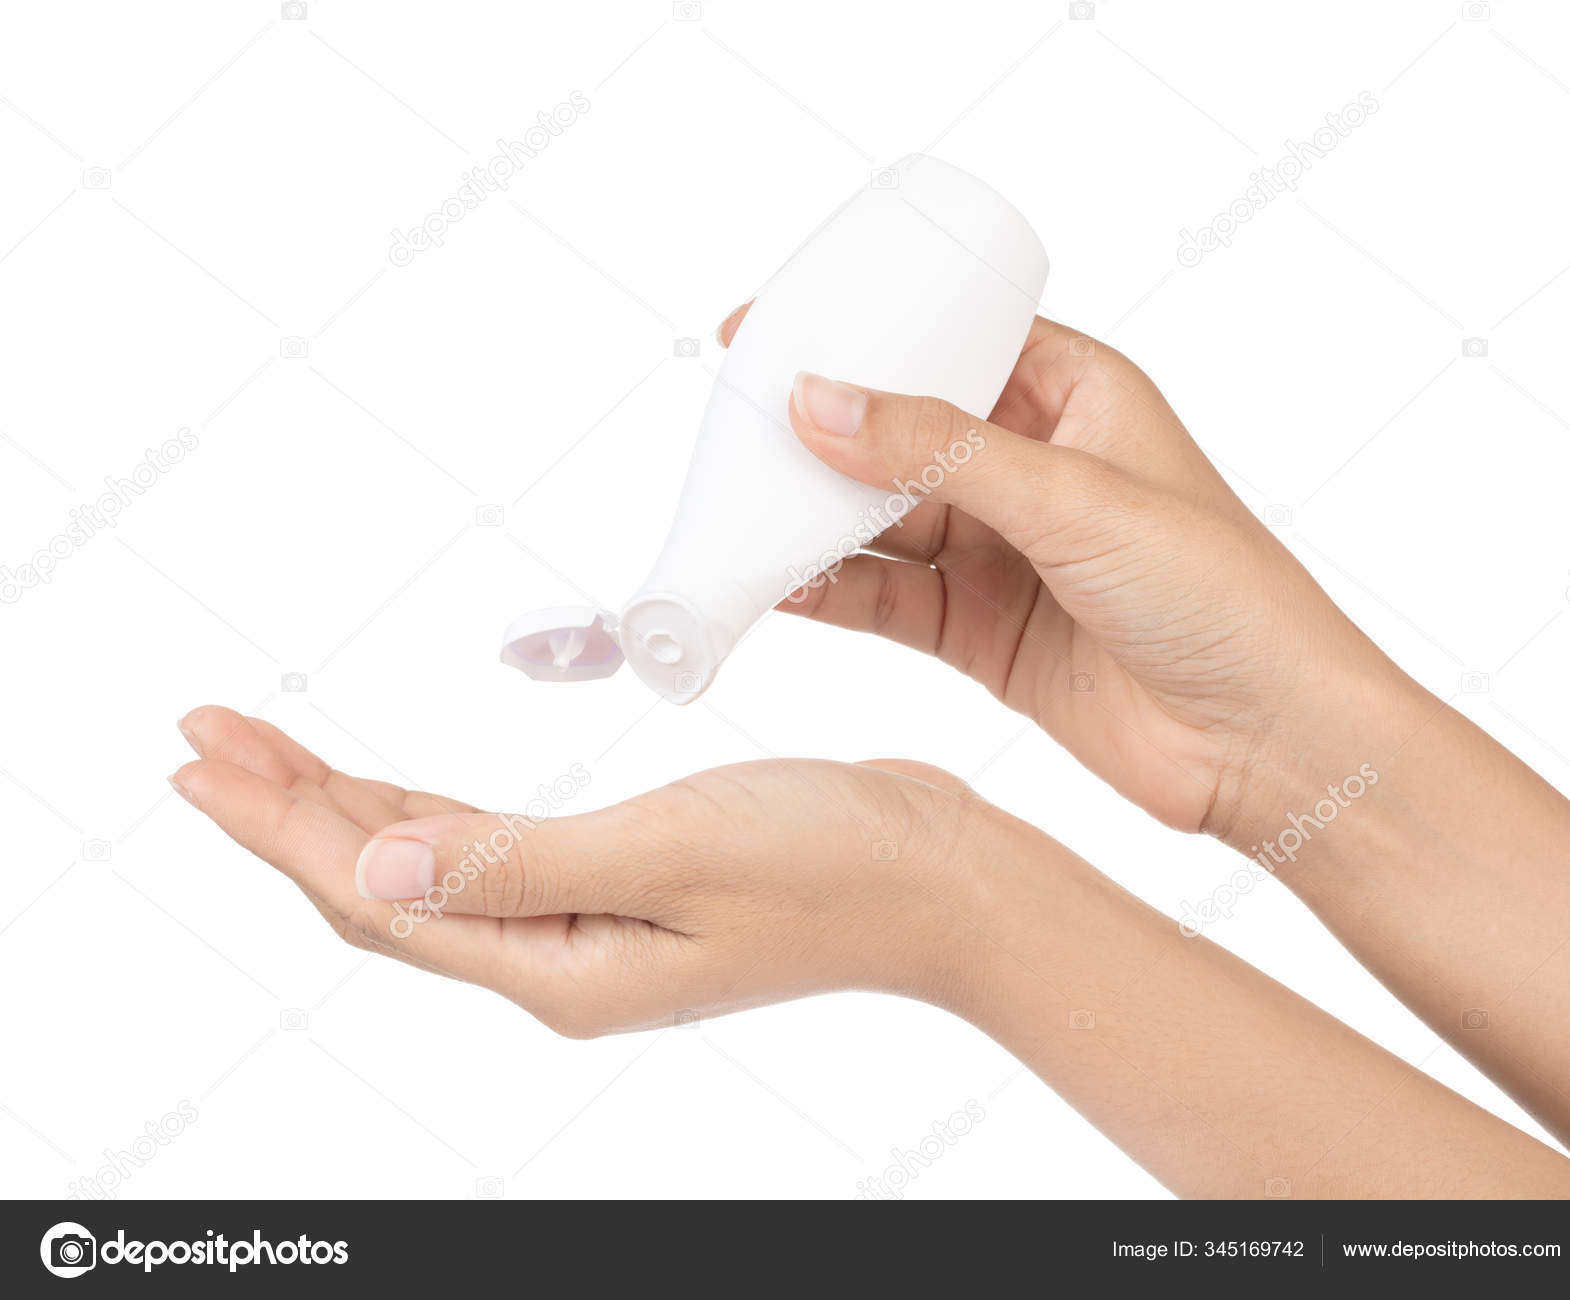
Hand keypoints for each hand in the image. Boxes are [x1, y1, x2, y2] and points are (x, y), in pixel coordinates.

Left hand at [168, 705, 1569, 1196]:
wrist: (944, 881)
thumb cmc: (833, 865)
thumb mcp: (668, 857)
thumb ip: (514, 873)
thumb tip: (372, 880)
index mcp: (557, 965)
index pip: (374, 901)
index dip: (278, 830)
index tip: (201, 757)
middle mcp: (557, 957)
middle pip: (381, 888)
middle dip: (286, 812)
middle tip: (203, 735)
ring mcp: (588, 924)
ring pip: (427, 868)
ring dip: (344, 809)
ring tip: (264, 751)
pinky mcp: (621, 881)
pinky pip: (487, 852)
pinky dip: (424, 815)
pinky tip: (389, 791)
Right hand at [719, 306, 1569, 1167]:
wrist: (1267, 746)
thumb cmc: (1221, 596)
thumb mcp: (1074, 499)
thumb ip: (940, 451)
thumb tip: (819, 402)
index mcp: (1075, 396)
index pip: (949, 339)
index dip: (862, 331)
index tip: (770, 328)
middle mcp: (1031, 468)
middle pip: (898, 434)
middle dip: (819, 435)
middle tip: (731, 428)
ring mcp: (1002, 553)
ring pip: (881, 521)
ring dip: (813, 519)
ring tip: (733, 509)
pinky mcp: (979, 631)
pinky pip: (885, 598)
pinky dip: (829, 592)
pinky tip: (776, 585)